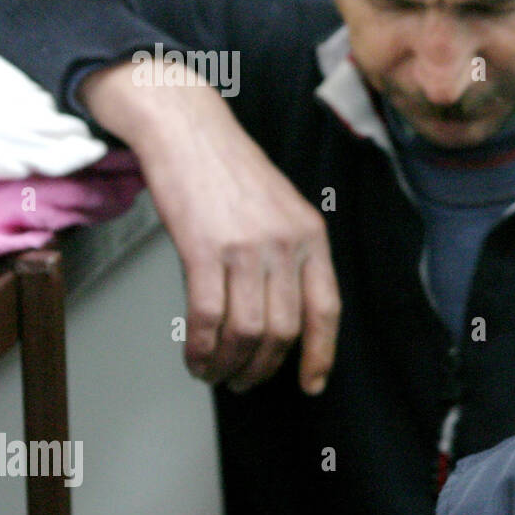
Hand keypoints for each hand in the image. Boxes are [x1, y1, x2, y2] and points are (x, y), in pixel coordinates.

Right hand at [81, 61, 340, 394]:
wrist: (188, 130)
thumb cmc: (231, 172)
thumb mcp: (282, 209)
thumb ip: (291, 257)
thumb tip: (286, 317)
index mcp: (312, 236)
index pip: (326, 309)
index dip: (321, 354)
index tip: (311, 384)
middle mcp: (286, 243)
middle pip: (284, 329)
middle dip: (264, 367)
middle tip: (245, 382)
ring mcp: (246, 246)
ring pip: (247, 331)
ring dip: (230, 364)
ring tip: (217, 374)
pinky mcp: (203, 248)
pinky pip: (208, 317)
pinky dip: (201, 348)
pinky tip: (195, 357)